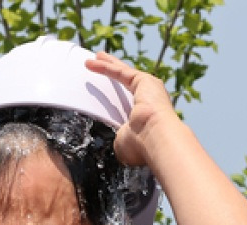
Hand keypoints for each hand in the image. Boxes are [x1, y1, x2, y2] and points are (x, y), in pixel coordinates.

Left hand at [85, 52, 179, 167]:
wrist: (156, 139)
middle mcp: (151, 103)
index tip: (107, 94)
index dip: (116, 98)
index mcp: (145, 120)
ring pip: (125, 73)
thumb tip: (105, 140)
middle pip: (128, 84)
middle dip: (115, 72)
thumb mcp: (121, 142)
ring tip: (96, 57)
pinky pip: (120, 72)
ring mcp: (150, 90)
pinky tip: (90, 63)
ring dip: (110, 64)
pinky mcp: (145, 81)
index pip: (128, 104)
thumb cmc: (141, 146)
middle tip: (103, 64)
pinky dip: (105, 67)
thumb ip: (115, 136)